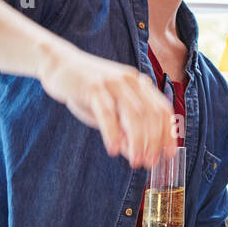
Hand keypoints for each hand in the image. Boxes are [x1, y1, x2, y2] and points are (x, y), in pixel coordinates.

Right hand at [36, 40, 174, 167]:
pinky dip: (112, 133)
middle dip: (154, 141)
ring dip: (137, 141)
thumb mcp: (110, 110)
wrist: (58, 64)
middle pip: (151, 114)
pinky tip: (112, 150)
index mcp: (139, 84)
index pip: (163, 109)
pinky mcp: (93, 87)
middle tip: (149, 162)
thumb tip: (134, 153)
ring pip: (134, 114)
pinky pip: (107, 113)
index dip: (168, 133)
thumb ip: (123, 128)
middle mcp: (131, 81)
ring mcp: (113, 82)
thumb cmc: (87, 90)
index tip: (169, 154)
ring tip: (135, 161)